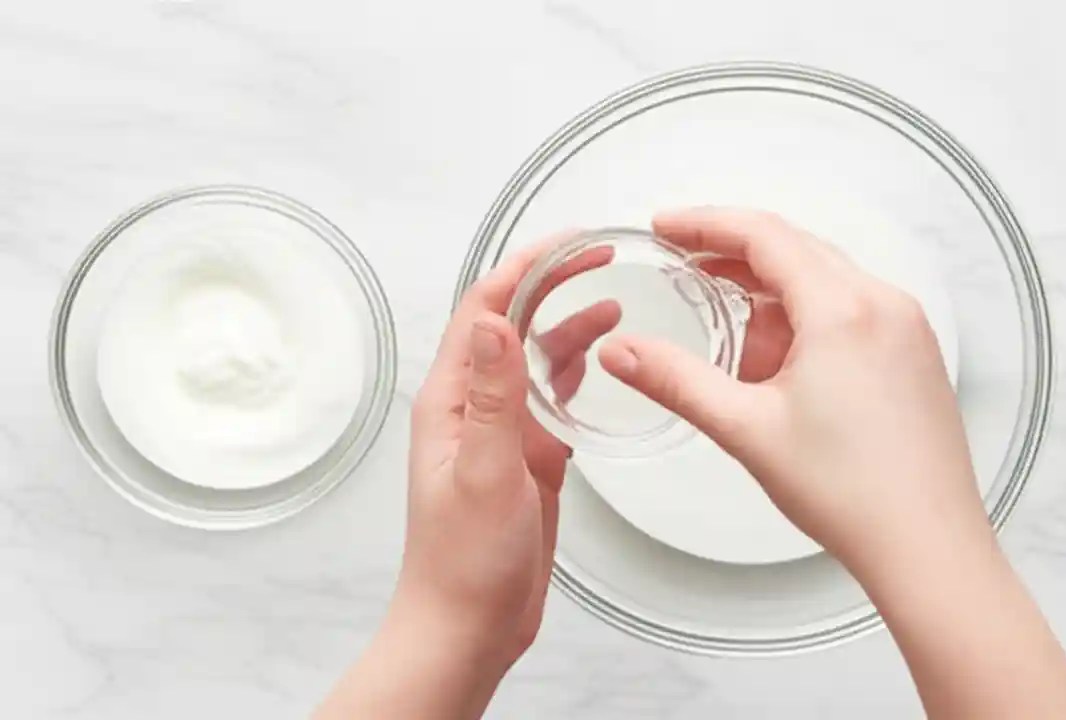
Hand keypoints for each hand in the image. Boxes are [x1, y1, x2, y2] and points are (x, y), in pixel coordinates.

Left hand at [317, 238, 618, 719]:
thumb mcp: (483, 472)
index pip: (483, 310)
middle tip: (599, 258)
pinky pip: (552, 401)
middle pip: (512, 325)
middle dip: (552, 284)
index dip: (525, 268)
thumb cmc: (463, 563)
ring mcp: (501, 432)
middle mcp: (473, 407)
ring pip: (537, 361)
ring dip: (570, 327)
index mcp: (451, 401)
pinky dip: (577, 375)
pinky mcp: (527, 458)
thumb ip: (491, 397)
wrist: (468, 626)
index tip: (569, 245)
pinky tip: (601, 367)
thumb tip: (493, 322)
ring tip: (613, 303)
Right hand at [599, 209, 1065, 719]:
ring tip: (720, 323)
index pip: (764, 234)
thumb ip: (676, 381)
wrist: (928, 546)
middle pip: (796, 250)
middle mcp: (884, 305)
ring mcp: (906, 329)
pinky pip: (851, 311)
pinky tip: (774, 358)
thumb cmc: (854, 494)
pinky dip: (804, 318)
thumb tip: (622, 352)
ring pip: (824, 281)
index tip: (666, 227)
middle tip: (682, 264)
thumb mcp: (747, 430)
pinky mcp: (913, 356)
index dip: (705, 223)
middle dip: (732, 255)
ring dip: (769, 291)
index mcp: (844, 309)